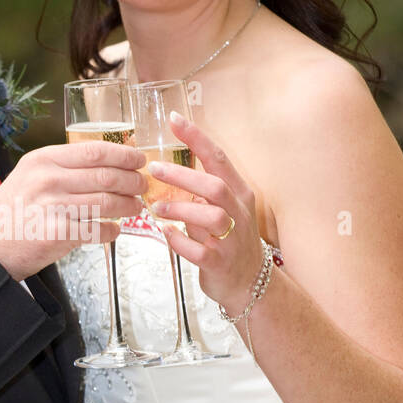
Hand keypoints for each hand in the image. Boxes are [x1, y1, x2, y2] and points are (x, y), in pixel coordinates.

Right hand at [0, 140, 145, 279]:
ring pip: (107, 202)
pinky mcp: (58, 234)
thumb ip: (63, 167)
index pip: (94, 151)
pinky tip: (113, 230)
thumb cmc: (12, 211)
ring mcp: (53, 207)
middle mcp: (48, 180)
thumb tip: (107, 164)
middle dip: (132, 181)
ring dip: (128, 206)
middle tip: (142, 186)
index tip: (138, 160)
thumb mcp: (30, 175)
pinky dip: (112, 231)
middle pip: (106, 176)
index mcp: (43, 160)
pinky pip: (98, 230)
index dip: (123, 155)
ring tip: (135, 207)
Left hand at [149, 112, 262, 312]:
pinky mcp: (220, 263)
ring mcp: (232, 239)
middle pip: (214, 186)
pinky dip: (179, 241)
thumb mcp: (222, 209)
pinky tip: (165, 233)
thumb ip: (201, 190)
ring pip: (210, 217)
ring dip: (180, 209)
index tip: (173, 119)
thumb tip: (167, 167)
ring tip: (155, 207)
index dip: (196, 137)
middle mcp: (239, 212)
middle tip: (153, 169)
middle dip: (182, 175)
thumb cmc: (230, 240)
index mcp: (239, 193)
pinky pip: (199, 250)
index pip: (218, 158)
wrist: (249, 283)